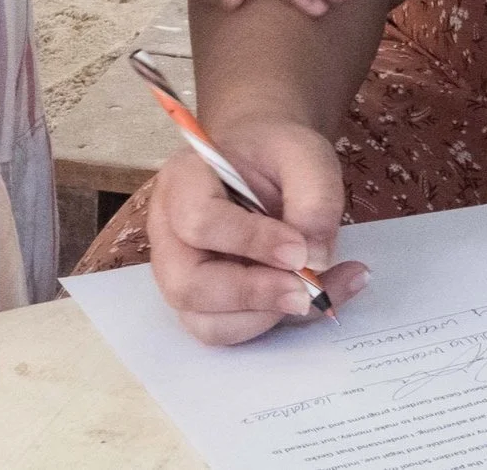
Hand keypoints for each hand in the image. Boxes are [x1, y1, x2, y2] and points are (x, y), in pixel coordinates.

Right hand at [148, 117, 369, 344]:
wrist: (268, 163)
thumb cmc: (278, 155)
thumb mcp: (305, 154)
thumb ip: (315, 198)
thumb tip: (315, 260)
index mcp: (182, 180)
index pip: (199, 222)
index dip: (250, 242)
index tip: (299, 250)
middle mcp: (169, 233)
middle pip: (188, 284)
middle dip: (252, 294)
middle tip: (306, 290)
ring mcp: (179, 274)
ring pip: (206, 322)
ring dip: (264, 316)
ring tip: (317, 292)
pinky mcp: (204, 304)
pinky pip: (229, 332)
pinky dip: (274, 323)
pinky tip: (318, 297)